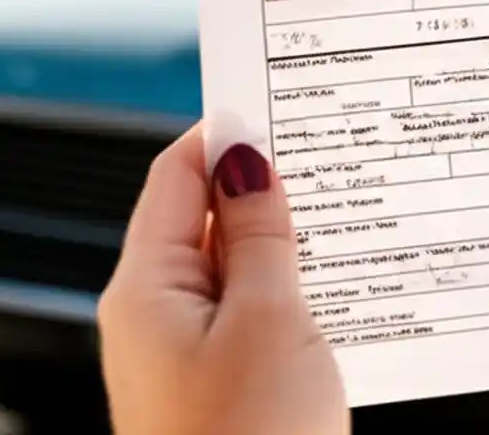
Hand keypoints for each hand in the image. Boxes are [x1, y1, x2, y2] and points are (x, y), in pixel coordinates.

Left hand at [99, 125, 347, 434]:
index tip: (281, 108)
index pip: (177, 177)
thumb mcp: (269, 320)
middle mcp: (156, 317)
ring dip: (283, 244)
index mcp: (147, 289)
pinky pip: (250, 314)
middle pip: (206, 220)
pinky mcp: (219, 381)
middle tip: (329, 166)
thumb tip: (248, 165)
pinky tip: (330, 291)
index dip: (227, 135)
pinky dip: (288, 292)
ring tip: (342, 228)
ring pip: (236, 269)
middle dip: (266, 189)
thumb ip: (260, 237)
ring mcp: (187, 352)